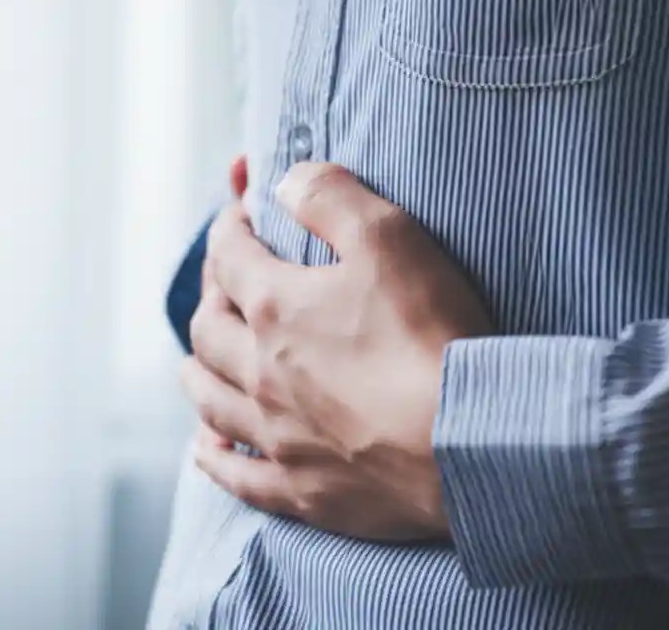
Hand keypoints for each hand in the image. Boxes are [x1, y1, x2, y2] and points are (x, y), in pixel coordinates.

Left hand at [183, 162, 492, 540]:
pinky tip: (207, 447)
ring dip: (199, 369)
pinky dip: (213, 454)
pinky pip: (233, 473)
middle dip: (211, 296)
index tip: (241, 214)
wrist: (470, 445)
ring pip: (208, 398)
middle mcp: (259, 372)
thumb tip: (284, 180)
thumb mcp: (390, 238)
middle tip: (226, 284)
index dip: (230, 226)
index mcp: (274, 308)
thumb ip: (331, 199)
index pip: (228, 256)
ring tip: (200, 359)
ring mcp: (274, 435)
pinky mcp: (298, 489)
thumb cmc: (432, 337)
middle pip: (207, 329)